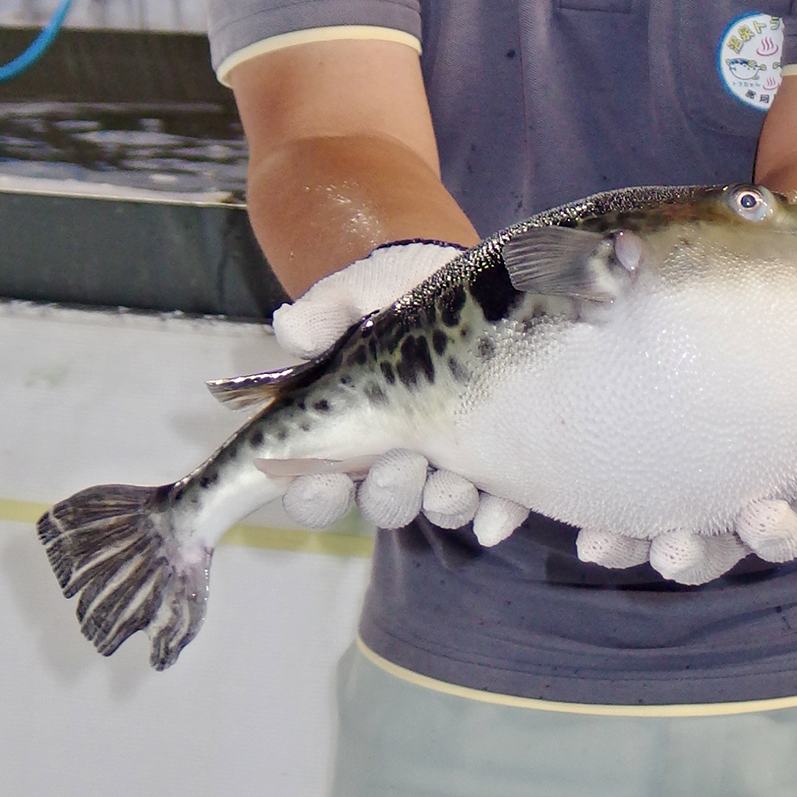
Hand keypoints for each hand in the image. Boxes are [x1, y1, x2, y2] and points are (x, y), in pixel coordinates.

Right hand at [271, 242, 532, 546]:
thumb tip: (290, 329)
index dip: (310, 493)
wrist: (498, 280)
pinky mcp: (506, 466)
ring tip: (453, 483)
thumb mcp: (376, 285)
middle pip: (379, 503)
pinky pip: (499, 507)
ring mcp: (454, 463)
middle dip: (385, 495)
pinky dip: (496, 515)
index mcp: (354, 422)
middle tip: (401, 465)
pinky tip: (496, 516)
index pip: (314, 479)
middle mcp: (400, 454)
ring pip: (437, 507)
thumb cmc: (422, 290)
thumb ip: (333, 307)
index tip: (321, 479)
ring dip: (441, 504)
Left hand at [576, 347, 796, 584]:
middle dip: (779, 533)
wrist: (671, 339)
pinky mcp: (661, 520)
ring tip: (671, 548)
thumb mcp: (787, 319)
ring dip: (697, 558)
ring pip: (718, 555)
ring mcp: (715, 517)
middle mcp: (775, 496)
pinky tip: (593, 541)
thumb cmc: (749, 335)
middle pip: (792, 533)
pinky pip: (640, 544)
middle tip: (758, 519)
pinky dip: (620, 545)